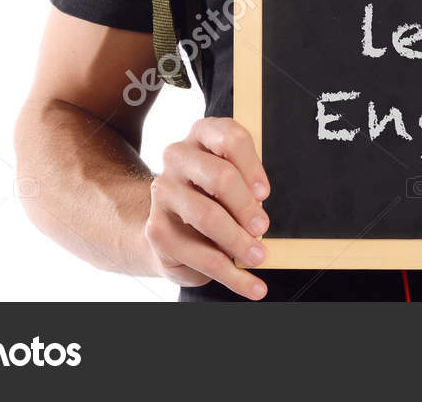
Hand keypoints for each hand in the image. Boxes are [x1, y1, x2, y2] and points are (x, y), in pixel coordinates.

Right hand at [145, 117, 271, 299]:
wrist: (170, 225)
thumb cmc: (212, 196)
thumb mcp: (232, 180)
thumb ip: (245, 184)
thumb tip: (262, 212)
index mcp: (202, 134)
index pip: (231, 138)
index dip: (252, 167)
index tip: (265, 193)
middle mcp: (178, 156)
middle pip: (219, 176)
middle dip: (246, 206)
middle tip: (262, 228)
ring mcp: (163, 192)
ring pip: (207, 216)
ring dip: (239, 241)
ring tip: (258, 257)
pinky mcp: (157, 230)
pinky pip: (200, 255)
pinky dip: (232, 276)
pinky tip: (252, 286)